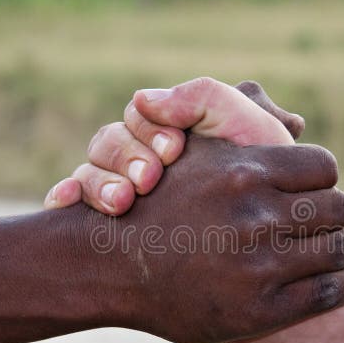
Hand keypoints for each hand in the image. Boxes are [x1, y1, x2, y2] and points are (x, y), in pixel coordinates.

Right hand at [44, 78, 305, 214]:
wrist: (280, 244)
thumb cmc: (272, 182)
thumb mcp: (248, 129)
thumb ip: (205, 98)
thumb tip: (143, 98)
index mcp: (172, 132)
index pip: (141, 116)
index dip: (151, 128)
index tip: (175, 150)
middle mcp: (143, 159)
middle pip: (108, 143)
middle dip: (125, 157)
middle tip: (149, 179)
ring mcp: (125, 193)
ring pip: (88, 171)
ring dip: (97, 181)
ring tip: (121, 202)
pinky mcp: (114, 227)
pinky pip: (74, 206)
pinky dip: (64, 195)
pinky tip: (62, 202)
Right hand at [63, 136, 343, 342]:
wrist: (110, 266)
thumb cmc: (152, 202)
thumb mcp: (184, 146)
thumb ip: (227, 118)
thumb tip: (287, 112)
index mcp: (243, 171)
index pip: (322, 165)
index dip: (325, 176)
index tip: (321, 186)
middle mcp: (255, 216)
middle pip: (335, 206)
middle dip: (339, 211)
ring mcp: (260, 265)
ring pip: (340, 247)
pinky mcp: (262, 309)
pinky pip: (331, 290)